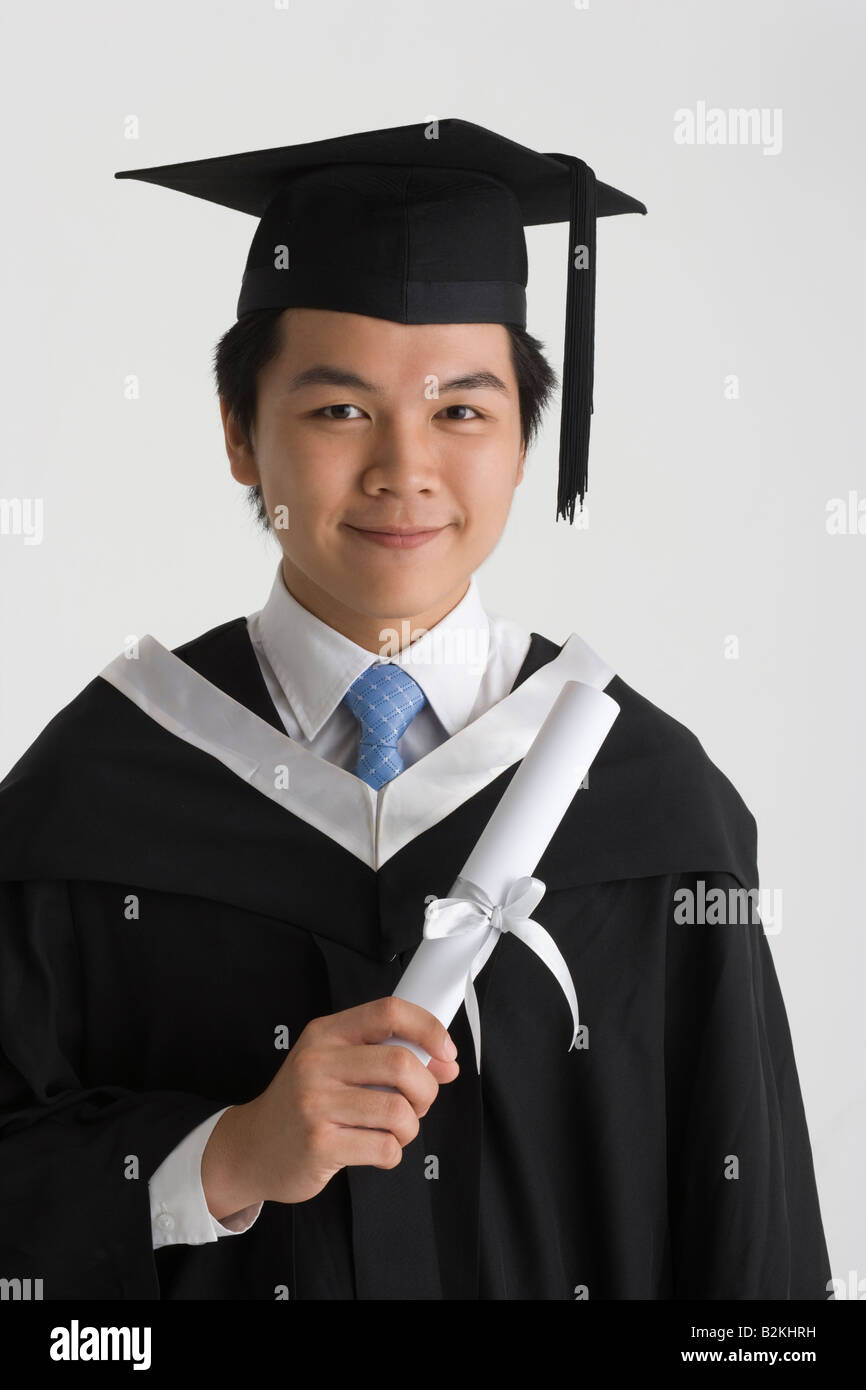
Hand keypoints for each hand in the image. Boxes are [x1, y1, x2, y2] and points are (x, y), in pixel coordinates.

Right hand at [201, 997, 458, 1216]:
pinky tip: (374, 1149)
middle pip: (402, 1063)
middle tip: (419, 1103)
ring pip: (399, 1111)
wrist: (251, 1147)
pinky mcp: (319, 1144)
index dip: (428, 1028)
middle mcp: (318, 1062)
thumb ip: (386, 1057)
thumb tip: (447, 1064)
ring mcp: (316, 1104)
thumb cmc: (304, 1103)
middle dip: (426, 1090)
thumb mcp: (335, 1064)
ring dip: (410, 1127)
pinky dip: (392, 1153)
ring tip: (393, 1131)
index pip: (388, 1012)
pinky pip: (384, 1148)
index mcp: (326, 1033)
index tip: (447, 1052)